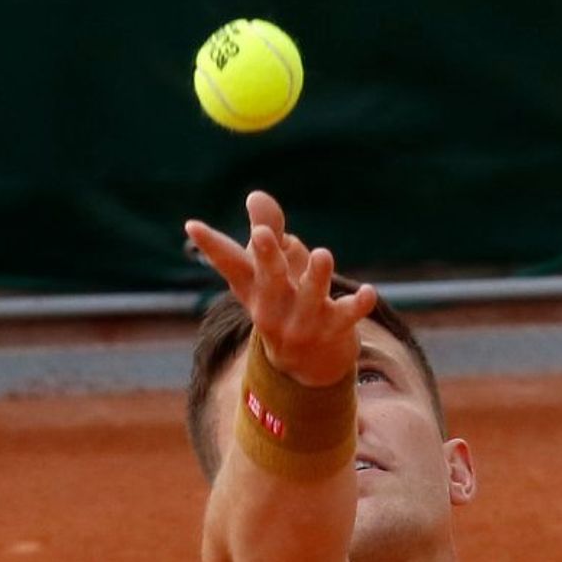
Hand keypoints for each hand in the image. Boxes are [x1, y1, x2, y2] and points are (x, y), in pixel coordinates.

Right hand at [186, 190, 377, 386]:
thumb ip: (268, 229)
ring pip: (309, 298)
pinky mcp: (332, 329)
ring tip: (323, 254)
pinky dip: (358, 305)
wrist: (304, 365)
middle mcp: (273, 306)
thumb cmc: (284, 301)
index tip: (192, 225)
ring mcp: (302, 321)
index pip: (229, 262)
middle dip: (266, 257)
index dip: (210, 244)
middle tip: (261, 235)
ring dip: (316, 276)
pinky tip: (369, 292)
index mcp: (253, 287)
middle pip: (269, 279)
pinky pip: (346, 316)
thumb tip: (256, 195)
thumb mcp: (270, 270)